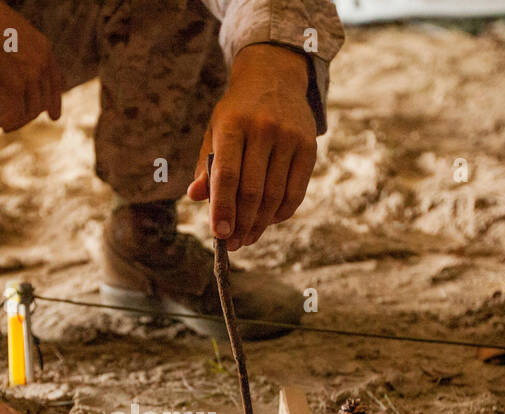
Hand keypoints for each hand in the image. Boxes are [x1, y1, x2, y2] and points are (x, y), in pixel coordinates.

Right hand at [0, 0, 63, 132]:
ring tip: (3, 124)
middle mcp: (42, 62)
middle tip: (12, 124)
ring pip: (31, 109)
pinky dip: (9, 120)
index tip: (53, 116)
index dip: (55, 101)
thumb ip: (25, 53)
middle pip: (43, 100)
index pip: (56, 81)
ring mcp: (32, 73)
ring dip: (17, 121)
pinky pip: (17, 112)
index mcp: (45, 48)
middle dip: (29, 116)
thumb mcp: (15, 34)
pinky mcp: (17, 84)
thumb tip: (23, 74)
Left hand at [187, 44, 317, 250]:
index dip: (222, 208)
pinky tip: (267, 221)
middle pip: (252, 190)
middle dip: (241, 223)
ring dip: (259, 224)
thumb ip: (206, 165)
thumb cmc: (237, 113)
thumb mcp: (215, 130)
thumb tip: (196, 196)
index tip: (219, 234)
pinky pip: (295, 192)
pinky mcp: (309, 147)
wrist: (274, 78)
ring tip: (247, 238)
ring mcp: (289, 137)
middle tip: (232, 244)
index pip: (227, 175)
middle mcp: (263, 129)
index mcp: (232, 124)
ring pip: (274, 195)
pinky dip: (281, 213)